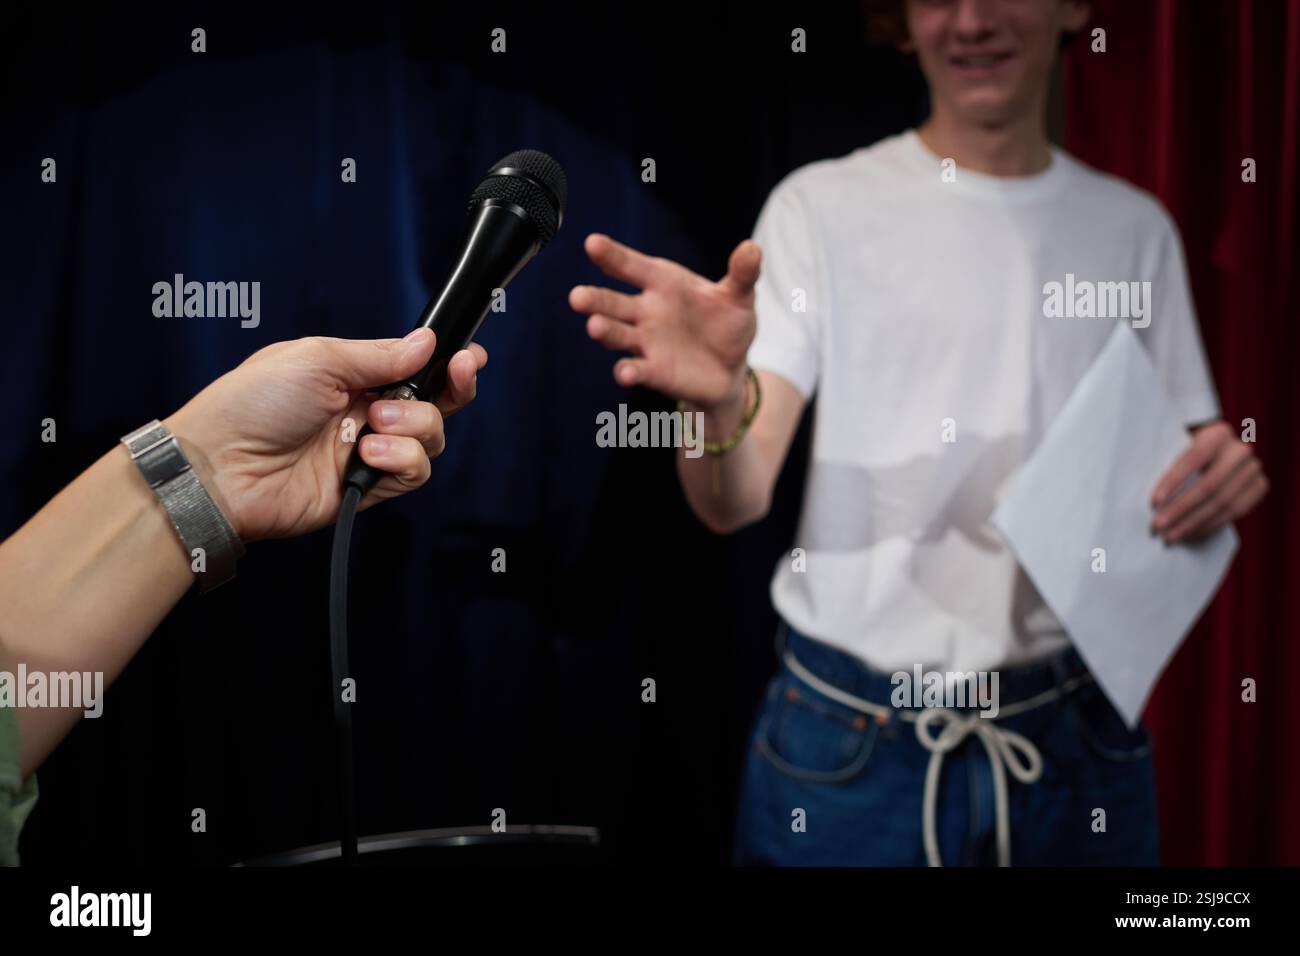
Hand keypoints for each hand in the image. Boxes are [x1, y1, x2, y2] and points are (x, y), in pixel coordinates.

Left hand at [163, 328, 486, 541]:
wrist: (221, 467)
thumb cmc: (252, 403)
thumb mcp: (318, 359)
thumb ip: (380, 354)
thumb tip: (427, 342)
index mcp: (354, 375)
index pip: (416, 367)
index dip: (448, 363)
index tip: (469, 355)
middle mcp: (367, 413)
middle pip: (437, 403)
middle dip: (452, 387)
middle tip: (456, 374)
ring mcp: (369, 452)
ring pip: (431, 437)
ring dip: (414, 424)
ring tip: (375, 422)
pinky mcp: (368, 489)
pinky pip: (413, 473)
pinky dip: (399, 459)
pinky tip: (366, 453)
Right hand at [569, 233, 760, 410]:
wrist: (731, 368)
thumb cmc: (727, 323)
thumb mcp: (740, 297)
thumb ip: (742, 274)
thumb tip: (752, 248)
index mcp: (663, 283)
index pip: (633, 266)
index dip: (613, 256)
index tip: (592, 244)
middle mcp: (647, 310)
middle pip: (614, 303)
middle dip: (595, 300)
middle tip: (577, 297)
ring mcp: (646, 341)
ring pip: (617, 334)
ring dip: (605, 331)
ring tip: (594, 327)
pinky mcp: (653, 370)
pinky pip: (636, 369)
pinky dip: (628, 371)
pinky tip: (625, 372)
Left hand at [1151, 420, 1267, 542]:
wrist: (1221, 452)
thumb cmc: (1189, 452)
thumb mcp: (1180, 447)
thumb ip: (1169, 464)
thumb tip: (1153, 500)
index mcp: (1217, 434)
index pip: (1192, 458)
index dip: (1173, 481)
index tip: (1154, 502)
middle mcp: (1240, 450)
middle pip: (1209, 485)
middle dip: (1181, 509)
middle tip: (1158, 526)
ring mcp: (1254, 468)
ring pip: (1223, 503)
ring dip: (1193, 523)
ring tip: (1171, 536)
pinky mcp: (1260, 486)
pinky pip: (1235, 512)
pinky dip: (1209, 525)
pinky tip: (1190, 534)